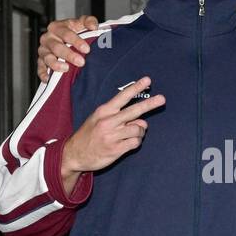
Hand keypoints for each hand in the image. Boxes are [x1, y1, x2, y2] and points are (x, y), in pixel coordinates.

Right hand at [38, 15, 99, 80]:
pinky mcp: (41, 61)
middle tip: (81, 62)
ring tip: (66, 69)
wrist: (67, 40)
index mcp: (57, 27)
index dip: (76, 41)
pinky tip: (49, 78)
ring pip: (47, 58)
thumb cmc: (74, 31)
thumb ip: (89, 21)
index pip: (65, 33)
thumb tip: (93, 26)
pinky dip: (43, 74)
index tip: (86, 49)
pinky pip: (40, 68)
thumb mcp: (82, 23)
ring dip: (56, 64)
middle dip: (69, 55)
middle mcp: (48, 38)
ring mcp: (43, 50)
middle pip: (56, 47)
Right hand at [60, 77, 164, 193]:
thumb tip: (142, 121)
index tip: (147, 80)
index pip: (123, 97)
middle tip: (162, 99)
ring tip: (132, 134)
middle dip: (150, 104)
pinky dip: (136, 142)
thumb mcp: (99, 121)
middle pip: (134, 110)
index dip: (136, 88)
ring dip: (139, 132)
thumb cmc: (89, 135)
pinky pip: (135, 142)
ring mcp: (112, 136)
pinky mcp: (116, 149)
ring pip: (138, 129)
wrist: (74, 154)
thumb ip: (120, 118)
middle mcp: (108, 122)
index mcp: (104, 111)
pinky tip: (129, 143)